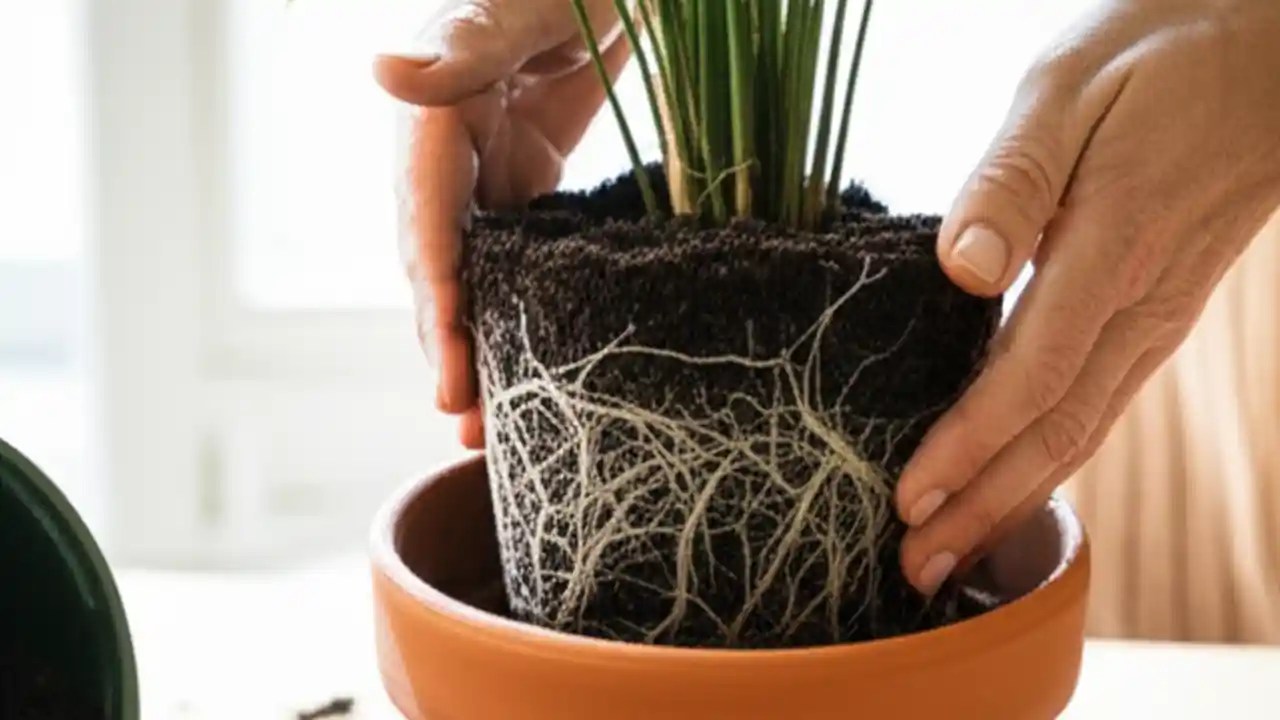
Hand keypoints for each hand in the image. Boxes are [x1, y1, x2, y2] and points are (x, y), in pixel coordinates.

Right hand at [374, 0, 626, 448]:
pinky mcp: (526, 183)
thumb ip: (459, 42)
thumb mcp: (517, 3)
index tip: (452, 376)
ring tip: (500, 425)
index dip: (438, 306)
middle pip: (442, 271)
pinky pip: (515, 261)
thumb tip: (382, 70)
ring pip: (476, 278)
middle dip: (453, 349)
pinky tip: (536, 363)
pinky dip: (519, 313)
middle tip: (472, 429)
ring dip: (484, 346)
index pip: (428, 230)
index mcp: (431, 120)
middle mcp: (447, 160)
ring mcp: (486, 176)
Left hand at [896, 0, 1279, 594]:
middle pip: (1057, 431)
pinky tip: (1011, 485)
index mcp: (1116, 246)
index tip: (908, 498)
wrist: (1270, 49)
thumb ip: (1011, 181)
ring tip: (947, 554)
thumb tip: (962, 270)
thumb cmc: (1162, 50)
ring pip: (1083, 431)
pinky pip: (1100, 404)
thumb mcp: (1069, 87)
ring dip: (1012, 499)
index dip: (969, 447)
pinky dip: (1049, 460)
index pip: (1031, 375)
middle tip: (912, 569)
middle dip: (982, 507)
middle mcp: (1144, 302)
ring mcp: (1159, 315)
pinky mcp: (1158, 312)